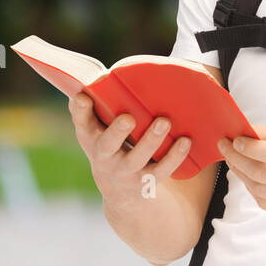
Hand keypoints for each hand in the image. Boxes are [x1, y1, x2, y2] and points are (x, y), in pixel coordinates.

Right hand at [69, 94, 191, 200]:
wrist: (118, 189)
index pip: (81, 123)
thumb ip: (99, 107)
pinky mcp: (147, 181)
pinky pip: (162, 170)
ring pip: (137, 158)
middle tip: (128, 117)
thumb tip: (101, 76)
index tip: (82, 97)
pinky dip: (175, 156)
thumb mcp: (98, 130)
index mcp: (91, 138)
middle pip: (108, 145)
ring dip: (151, 140)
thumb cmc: (110, 145)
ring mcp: (126, 170)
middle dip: (117, 131)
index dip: (80, 111)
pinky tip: (185, 140)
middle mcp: (104, 156)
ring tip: (164, 121)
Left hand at [218, 123, 265, 227]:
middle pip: (262, 175)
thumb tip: (243, 133)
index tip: (233, 140)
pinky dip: (255, 190)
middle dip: (237, 160)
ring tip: (237, 163)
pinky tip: (254, 179)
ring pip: (260, 191)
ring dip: (243, 175)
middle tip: (226, 150)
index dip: (248, 148)